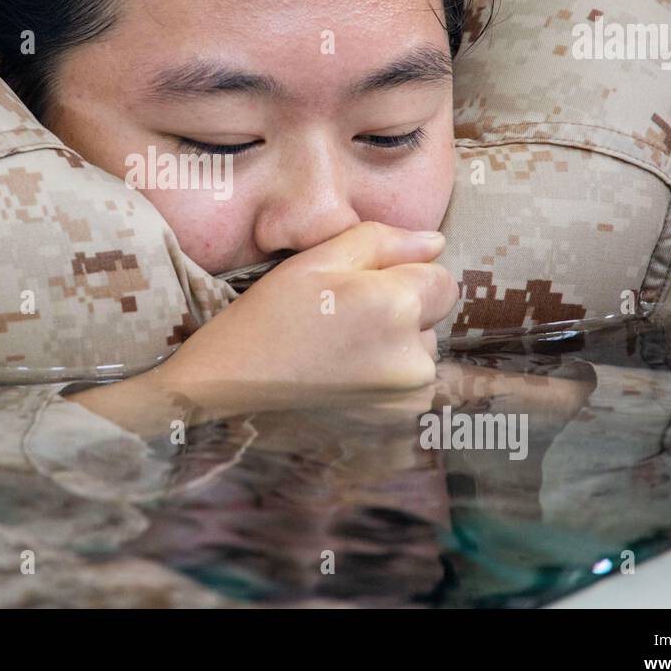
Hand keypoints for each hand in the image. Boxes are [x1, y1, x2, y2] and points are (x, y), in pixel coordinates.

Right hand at [157, 221, 458, 412]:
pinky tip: (341, 379)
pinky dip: (385, 381)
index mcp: (397, 306)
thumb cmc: (266, 320)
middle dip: (401, 313)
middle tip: (340, 321)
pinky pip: (409, 388)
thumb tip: (436, 242)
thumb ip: (381, 242)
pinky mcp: (398, 428)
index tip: (359, 288)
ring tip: (336, 352)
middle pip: (432, 319)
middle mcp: (416, 359)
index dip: (402, 276)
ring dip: (394, 348)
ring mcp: (409, 401)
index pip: (442, 280)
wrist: (228, 393)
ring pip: (421, 354)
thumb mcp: (314, 262)